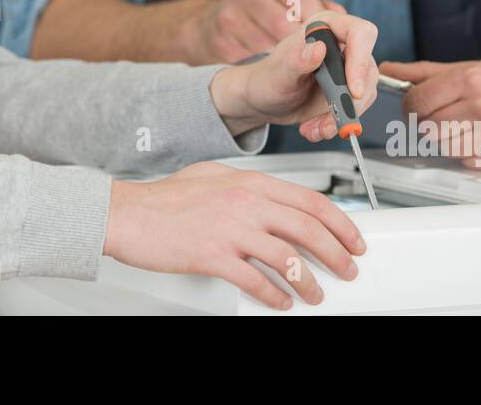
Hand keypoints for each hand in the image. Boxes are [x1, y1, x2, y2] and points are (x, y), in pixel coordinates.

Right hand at [103, 161, 364, 309]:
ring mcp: (231, 229)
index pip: (311, 201)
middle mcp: (246, 203)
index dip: (340, 223)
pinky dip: (275, 296)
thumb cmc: (164, 199)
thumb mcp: (213, 177)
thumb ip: (246, 187)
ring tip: (316, 294)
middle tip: (348, 269)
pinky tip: (281, 303)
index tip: (352, 239)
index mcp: (250, 183)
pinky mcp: (214, 255)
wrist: (128, 214)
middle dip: (337, 254)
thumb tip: (272, 201)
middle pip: (309, 229)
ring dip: (309, 282)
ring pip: (288, 259)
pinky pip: (256, 281)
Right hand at [192, 0, 345, 63]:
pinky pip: (253, 62)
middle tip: (313, 56)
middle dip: (302, 43)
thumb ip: (314, 6)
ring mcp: (228, 17)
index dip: (315, 17)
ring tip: (294, 63)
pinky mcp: (220, 43)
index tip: (324, 35)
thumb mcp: (285, 1)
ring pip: (269, 45)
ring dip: (285, 59)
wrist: (209, 31)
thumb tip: (340, 14)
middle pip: (284, 22)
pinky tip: (271, 68)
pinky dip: (266, 68)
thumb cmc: (261, 18)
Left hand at [210, 10, 379, 137]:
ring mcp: (347, 70)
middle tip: (330, 120)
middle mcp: (341, 45)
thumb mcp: (278, 73)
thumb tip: (318, 49)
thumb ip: (298, 61)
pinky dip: (338, 124)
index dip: (361, 61)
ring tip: (315, 128)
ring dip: (342, 117)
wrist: (263, 101)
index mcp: (325, 27)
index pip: (360, 34)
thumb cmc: (266, 79)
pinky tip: (316, 128)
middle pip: (367, 70)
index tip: (353, 90)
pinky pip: (356, 110)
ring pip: (364, 94)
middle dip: (349, 102)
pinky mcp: (347, 92)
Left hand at [382, 58, 480, 170]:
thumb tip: (392, 69)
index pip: (417, 99)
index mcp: (472, 79)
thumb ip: (431, 71)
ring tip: (474, 127)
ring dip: (450, 139)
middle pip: (426, 124)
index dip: (412, 105)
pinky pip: (465, 161)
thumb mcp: (480, 67)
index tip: (419, 107)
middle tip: (452, 116)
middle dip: (431, 122)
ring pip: (443, 145)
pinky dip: (470, 154)